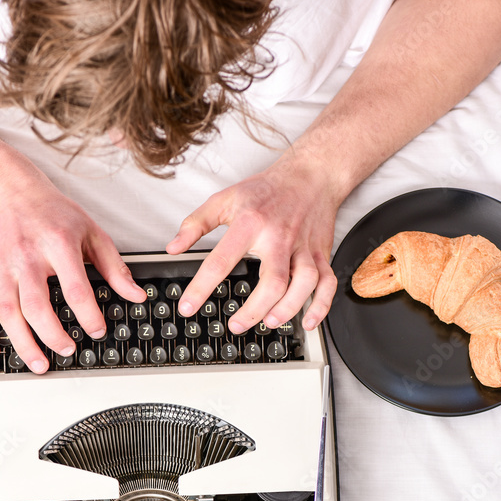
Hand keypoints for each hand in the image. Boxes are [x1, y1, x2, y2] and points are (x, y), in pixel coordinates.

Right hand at [0, 181, 144, 373]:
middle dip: (54, 336)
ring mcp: (3, 267)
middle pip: (37, 306)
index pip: (75, 288)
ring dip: (23, 343)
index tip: (98, 330)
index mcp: (58, 244)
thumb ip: (114, 267)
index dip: (88, 315)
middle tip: (68, 350)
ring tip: (40, 363)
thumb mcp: (92, 233)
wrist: (11, 192)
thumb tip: (136, 295)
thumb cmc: (54, 213)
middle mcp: (27, 257)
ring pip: (8, 312)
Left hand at [166, 153, 339, 332]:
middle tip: (235, 325)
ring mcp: (303, 247)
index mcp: (250, 224)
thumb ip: (195, 224)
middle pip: (272, 281)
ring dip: (288, 308)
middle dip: (254, 310)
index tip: (187, 307)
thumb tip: (173, 247)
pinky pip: (327, 283)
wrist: (310, 175)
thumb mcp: (223, 199)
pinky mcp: (320, 253)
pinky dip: (321, 305)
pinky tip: (308, 321)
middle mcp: (279, 238)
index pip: (221, 261)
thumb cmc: (266, 190)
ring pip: (304, 283)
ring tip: (268, 323)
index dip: (201, 288)